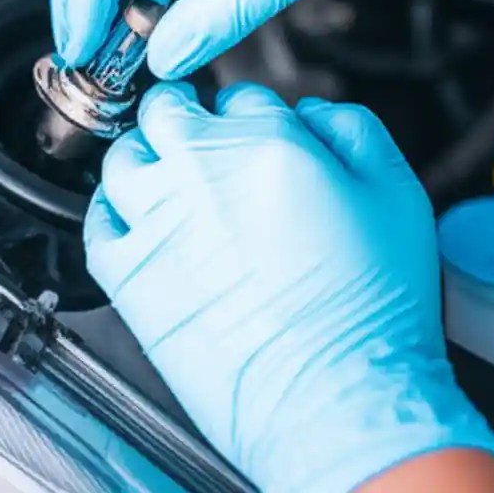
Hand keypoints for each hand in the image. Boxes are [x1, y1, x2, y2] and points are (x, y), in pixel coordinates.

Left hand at [86, 82, 493, 492]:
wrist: (337, 399)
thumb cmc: (372, 312)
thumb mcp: (397, 194)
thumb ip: (352, 131)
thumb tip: (311, 112)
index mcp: (267, 142)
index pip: (238, 94)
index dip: (249, 114)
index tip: (252, 138)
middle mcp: (201, 172)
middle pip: (165, 109)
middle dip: (186, 120)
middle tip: (205, 151)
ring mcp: (156, 222)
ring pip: (122, 157)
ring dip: (146, 161)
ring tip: (173, 187)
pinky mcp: (128, 276)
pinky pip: (96, 222)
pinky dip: (113, 214)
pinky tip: (143, 227)